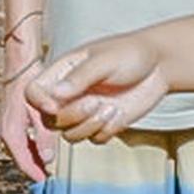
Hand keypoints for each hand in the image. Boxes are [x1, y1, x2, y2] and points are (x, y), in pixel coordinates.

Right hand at [0, 67, 58, 182]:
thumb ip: (45, 138)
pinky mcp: (12, 121)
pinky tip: (44, 148)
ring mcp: (8, 127)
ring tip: (48, 166)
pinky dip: (32, 148)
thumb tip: (48, 160)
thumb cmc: (30, 86)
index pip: (22, 162)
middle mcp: (6, 132)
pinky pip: (21, 142)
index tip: (46, 181)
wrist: (20, 67)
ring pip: (21, 151)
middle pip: (21, 158)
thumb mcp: (41, 114)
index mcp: (11, 133)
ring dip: (33, 159)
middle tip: (50, 176)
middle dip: (34, 168)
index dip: (35, 173)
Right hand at [24, 34, 170, 142]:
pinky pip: (93, 139)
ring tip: (110, 109)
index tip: (55, 105)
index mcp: (62, 73)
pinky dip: (106, 131)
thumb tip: (54, 94)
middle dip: (71, 116)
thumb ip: (79, 77)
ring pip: (69, 135)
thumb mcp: (104, 61)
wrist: (160, 65)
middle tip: (95, 103)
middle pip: (49, 120)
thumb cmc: (131, 53)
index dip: (39, 103)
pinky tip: (119, 113)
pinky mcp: (101, 124)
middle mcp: (69, 94)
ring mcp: (84, 111)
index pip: (33, 92)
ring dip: (89, 126)